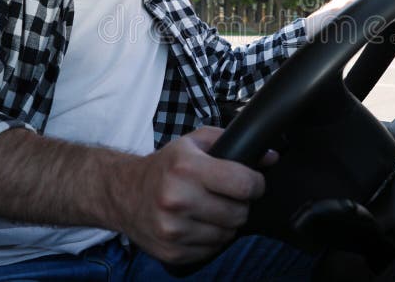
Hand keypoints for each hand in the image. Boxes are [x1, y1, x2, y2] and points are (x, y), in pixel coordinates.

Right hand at [115, 127, 272, 263]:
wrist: (124, 194)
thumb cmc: (165, 166)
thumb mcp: (193, 143)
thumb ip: (232, 143)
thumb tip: (270, 157)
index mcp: (186, 168)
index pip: (243, 184)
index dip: (255, 183)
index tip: (252, 181)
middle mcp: (178, 199)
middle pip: (239, 213)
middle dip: (240, 204)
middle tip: (228, 195)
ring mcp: (174, 229)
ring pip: (228, 234)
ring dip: (227, 223)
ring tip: (211, 208)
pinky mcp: (172, 252)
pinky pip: (212, 250)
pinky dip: (211, 238)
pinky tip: (198, 223)